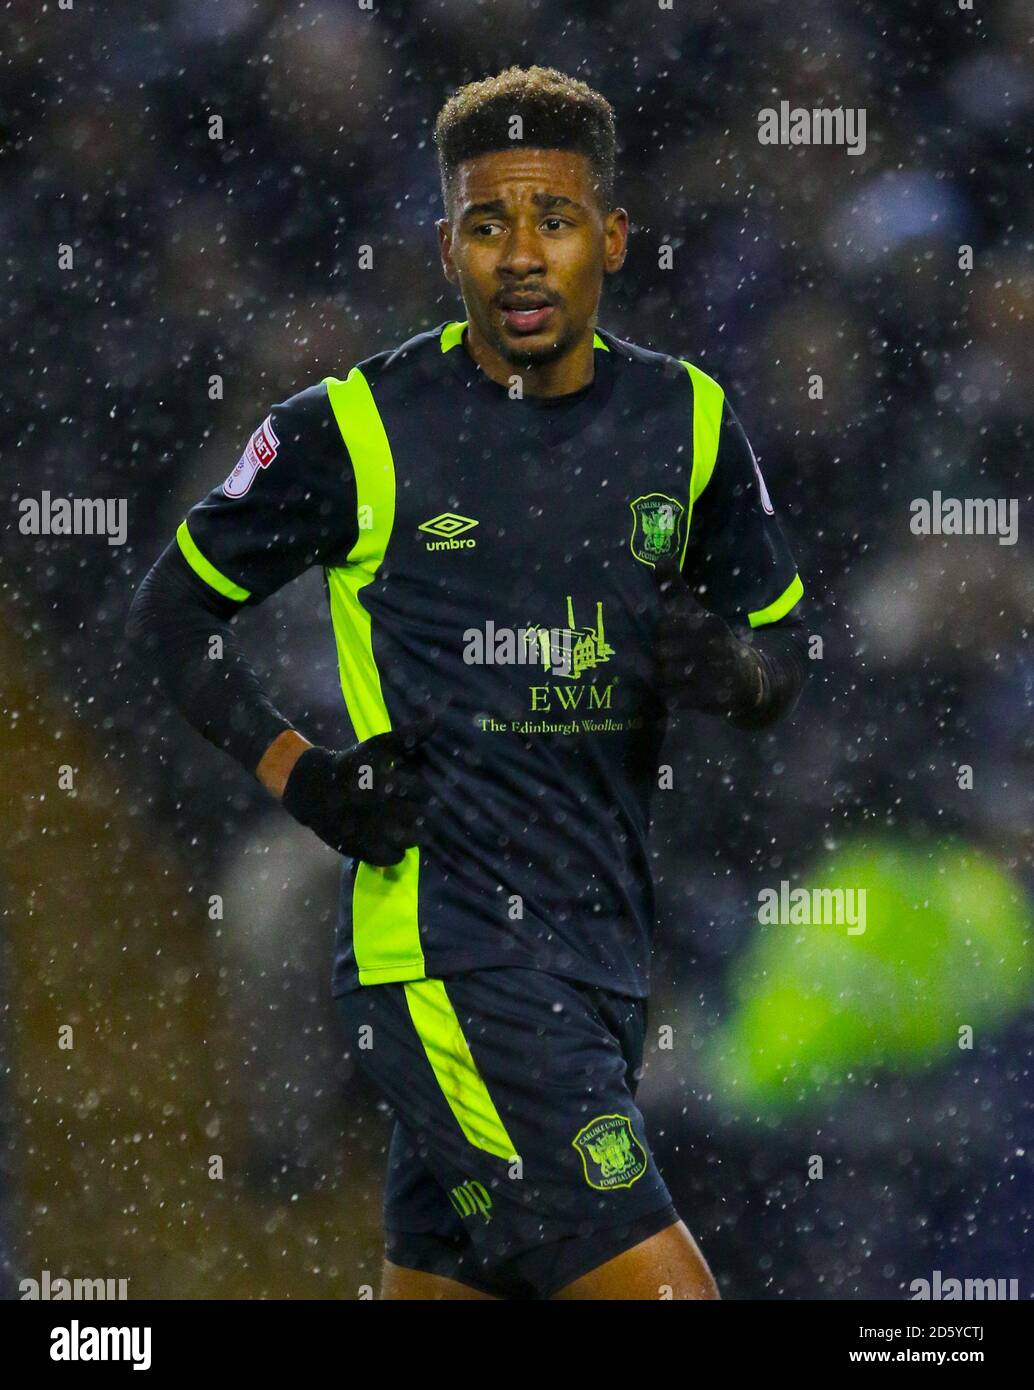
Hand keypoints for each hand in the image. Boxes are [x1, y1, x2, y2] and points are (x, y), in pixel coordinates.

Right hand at [280, 715, 436, 864]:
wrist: (313, 789)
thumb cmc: (351, 765)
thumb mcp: (377, 746)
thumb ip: (408, 736)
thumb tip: (435, 720)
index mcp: (387, 781)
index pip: (422, 791)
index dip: (420, 789)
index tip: (411, 788)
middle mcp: (382, 808)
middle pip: (420, 815)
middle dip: (418, 811)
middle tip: (409, 807)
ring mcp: (373, 832)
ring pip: (412, 839)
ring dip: (414, 833)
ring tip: (405, 825)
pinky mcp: (364, 850)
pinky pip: (394, 858)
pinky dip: (397, 852)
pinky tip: (392, 840)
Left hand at [653, 556, 763, 715]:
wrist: (748, 678)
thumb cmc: (712, 642)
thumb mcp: (698, 613)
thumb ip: (676, 588)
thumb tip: (660, 557)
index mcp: (709, 623)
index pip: (665, 627)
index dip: (664, 636)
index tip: (675, 639)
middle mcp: (713, 647)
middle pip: (662, 653)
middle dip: (664, 658)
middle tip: (676, 661)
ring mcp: (714, 674)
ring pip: (665, 676)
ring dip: (665, 678)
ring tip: (679, 676)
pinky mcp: (711, 699)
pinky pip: (672, 698)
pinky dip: (672, 696)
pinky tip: (682, 692)